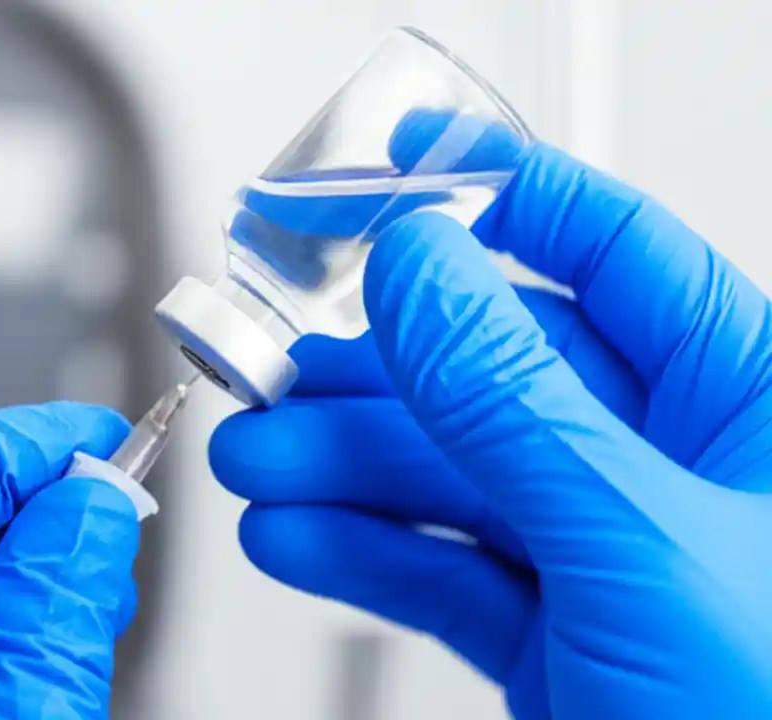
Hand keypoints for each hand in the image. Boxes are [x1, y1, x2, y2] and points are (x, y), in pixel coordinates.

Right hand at [210, 144, 771, 717]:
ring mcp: (604, 559)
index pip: (614, 256)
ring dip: (339, 465)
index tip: (396, 171)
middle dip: (371, 369)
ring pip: (448, 476)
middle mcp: (672, 474)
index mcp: (749, 412)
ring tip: (257, 462)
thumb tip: (423, 268)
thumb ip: (520, 403)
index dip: (502, 199)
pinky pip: (440, 570)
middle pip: (494, 371)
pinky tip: (295, 537)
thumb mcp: (647, 549)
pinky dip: (359, 552)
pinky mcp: (552, 640)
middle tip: (273, 358)